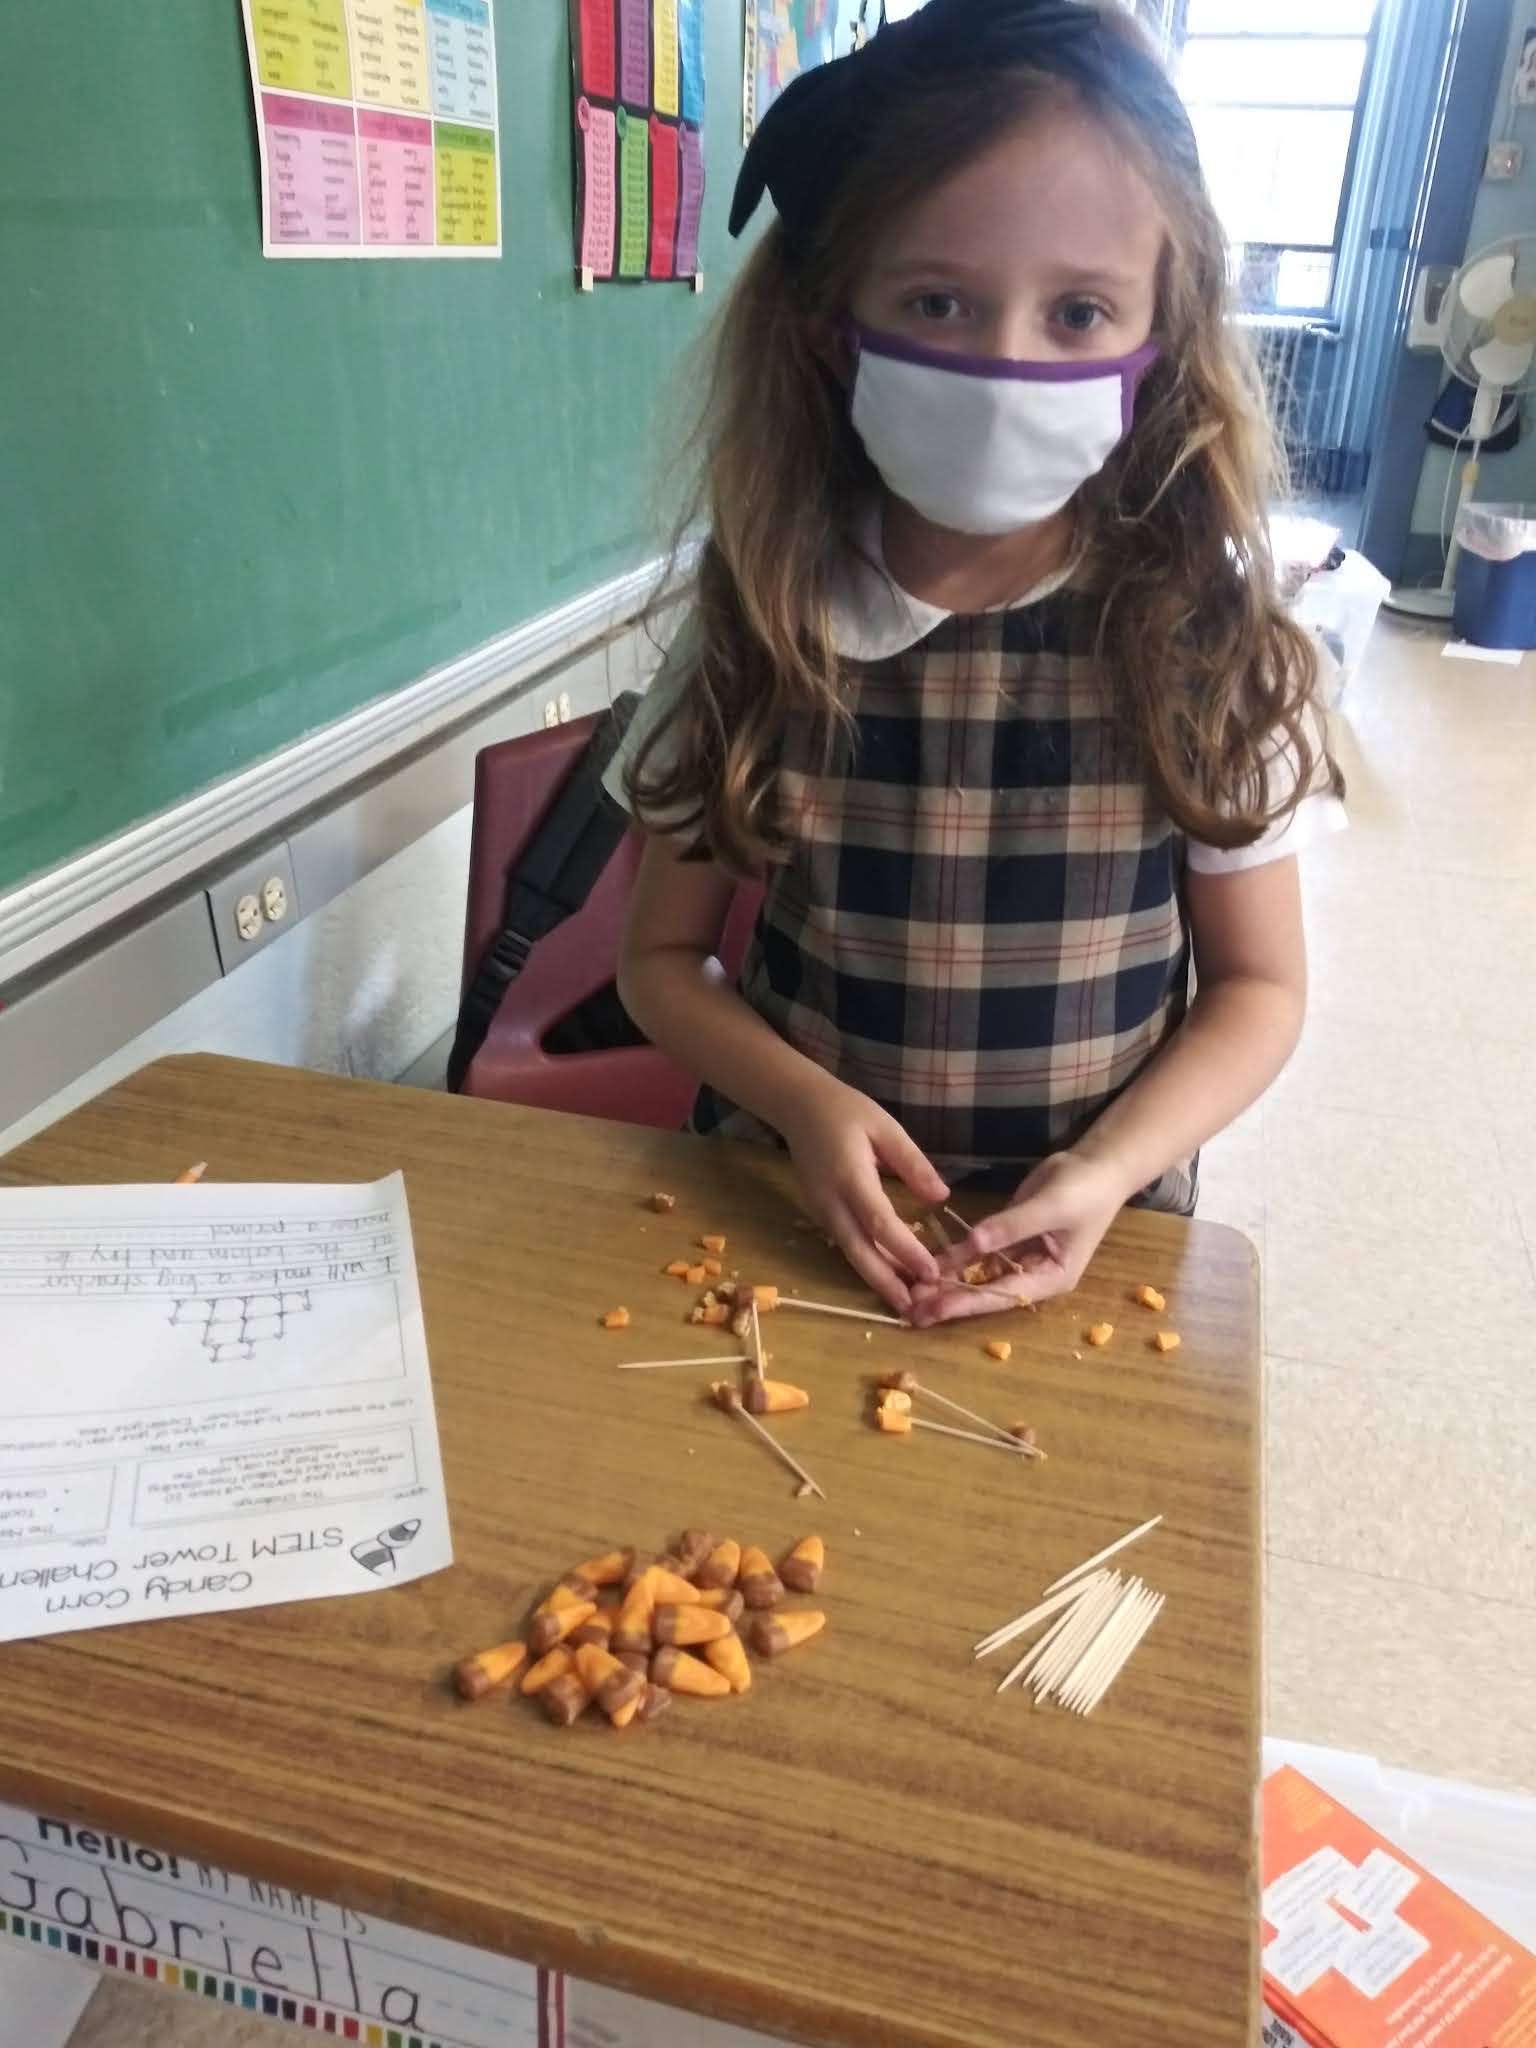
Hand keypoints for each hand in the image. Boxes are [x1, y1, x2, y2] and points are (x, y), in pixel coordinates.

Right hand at [778, 1080, 946, 1312]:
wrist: (797, 1105)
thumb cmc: (846, 1110)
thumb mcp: (885, 1127)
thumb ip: (913, 1162)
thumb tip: (942, 1197)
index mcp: (849, 1176)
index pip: (880, 1222)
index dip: (906, 1251)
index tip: (931, 1273)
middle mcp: (831, 1201)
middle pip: (859, 1251)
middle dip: (886, 1283)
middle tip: (913, 1310)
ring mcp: (821, 1210)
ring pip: (850, 1252)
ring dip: (876, 1279)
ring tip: (905, 1303)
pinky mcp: (820, 1213)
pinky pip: (845, 1243)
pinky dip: (866, 1262)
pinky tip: (887, 1275)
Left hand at [906, 1151, 1129, 1325]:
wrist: (1095, 1165)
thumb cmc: (1085, 1190)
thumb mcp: (1052, 1207)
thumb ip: (1012, 1226)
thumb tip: (974, 1243)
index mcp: (1052, 1278)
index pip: (1003, 1294)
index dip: (968, 1302)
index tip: (935, 1309)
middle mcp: (1033, 1274)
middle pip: (986, 1292)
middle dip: (950, 1301)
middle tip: (911, 1311)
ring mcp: (1018, 1257)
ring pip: (977, 1275)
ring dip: (946, 1283)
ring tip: (910, 1295)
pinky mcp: (1006, 1238)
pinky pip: (976, 1253)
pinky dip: (953, 1259)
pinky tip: (925, 1266)